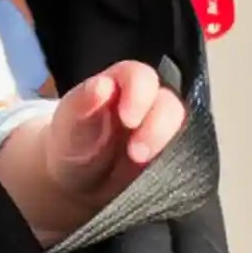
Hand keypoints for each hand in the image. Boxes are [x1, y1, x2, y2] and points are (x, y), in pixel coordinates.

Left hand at [45, 60, 186, 206]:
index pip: (139, 75)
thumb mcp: (67, 124)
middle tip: (136, 153)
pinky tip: (157, 170)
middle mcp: (142, 100)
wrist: (74, 177)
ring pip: (178, 125)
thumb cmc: (69, 142)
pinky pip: (184, 148)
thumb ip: (81, 103)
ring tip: (140, 162)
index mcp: (116, 84)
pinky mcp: (168, 149)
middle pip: (167, 100)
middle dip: (158, 125)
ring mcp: (158, 124)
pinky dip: (176, 158)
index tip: (128, 120)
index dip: (140, 93)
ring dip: (166, 143)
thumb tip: (102, 84)